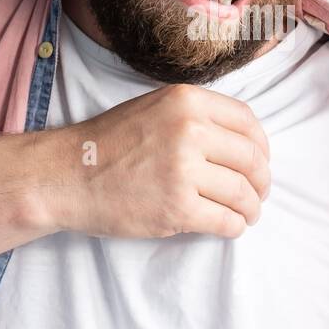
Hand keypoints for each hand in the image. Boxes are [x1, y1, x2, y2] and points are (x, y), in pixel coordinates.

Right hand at [51, 83, 270, 239]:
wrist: (66, 175)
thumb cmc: (109, 143)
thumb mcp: (155, 107)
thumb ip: (196, 117)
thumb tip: (241, 142)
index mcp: (187, 101)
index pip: (248, 123)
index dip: (262, 146)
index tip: (260, 161)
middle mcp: (190, 131)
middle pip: (251, 160)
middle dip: (262, 182)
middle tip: (258, 194)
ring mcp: (184, 171)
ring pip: (243, 194)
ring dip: (251, 208)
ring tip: (246, 214)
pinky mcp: (177, 209)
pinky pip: (225, 221)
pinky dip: (234, 227)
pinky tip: (229, 226)